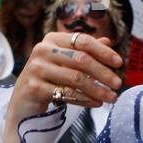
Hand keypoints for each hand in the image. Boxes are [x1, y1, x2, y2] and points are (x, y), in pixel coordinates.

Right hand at [7, 31, 123, 124]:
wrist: (23, 102)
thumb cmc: (49, 79)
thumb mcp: (66, 62)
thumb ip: (84, 51)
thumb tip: (108, 41)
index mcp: (52, 39)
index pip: (83, 40)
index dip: (103, 51)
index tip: (119, 63)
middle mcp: (42, 50)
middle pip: (81, 59)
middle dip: (103, 73)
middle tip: (118, 84)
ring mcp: (36, 68)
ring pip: (76, 78)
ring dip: (97, 89)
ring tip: (111, 97)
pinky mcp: (34, 87)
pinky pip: (66, 93)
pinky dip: (84, 99)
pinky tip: (95, 103)